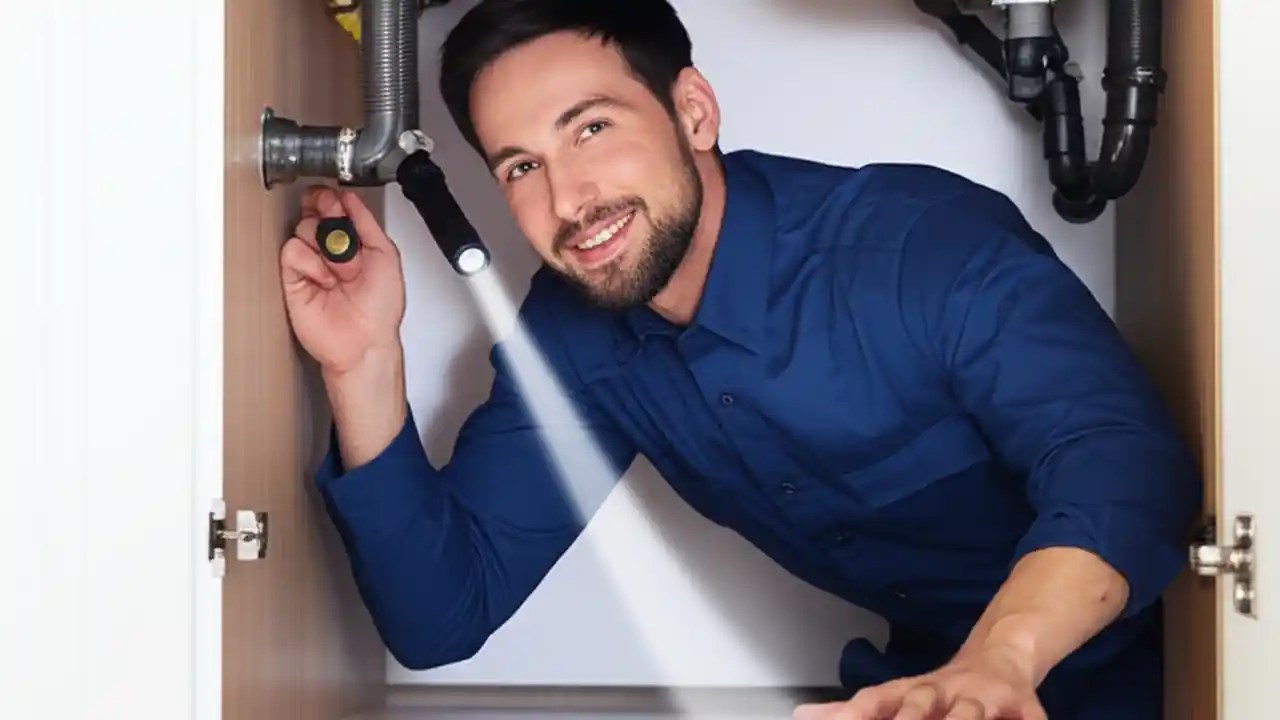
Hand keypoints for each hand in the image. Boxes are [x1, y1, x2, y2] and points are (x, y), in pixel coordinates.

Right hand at [280, 186, 405, 375]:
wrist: (365, 341)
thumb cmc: (381, 308)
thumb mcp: (386, 255)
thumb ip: (367, 222)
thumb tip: (350, 197)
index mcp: (353, 242)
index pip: (334, 206)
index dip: (332, 199)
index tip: (335, 199)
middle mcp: (329, 250)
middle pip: (314, 211)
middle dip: (327, 213)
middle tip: (339, 232)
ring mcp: (311, 263)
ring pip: (302, 228)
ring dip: (325, 246)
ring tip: (340, 272)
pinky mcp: (292, 278)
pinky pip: (291, 251)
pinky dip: (310, 262)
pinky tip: (323, 280)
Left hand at [792, 647, 1046, 719]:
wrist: (1001, 657)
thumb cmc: (941, 692)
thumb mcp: (896, 697)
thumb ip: (852, 710)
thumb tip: (802, 715)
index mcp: (911, 692)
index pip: (877, 701)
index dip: (855, 713)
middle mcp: (943, 691)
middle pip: (919, 704)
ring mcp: (983, 698)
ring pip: (970, 714)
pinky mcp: (1024, 707)